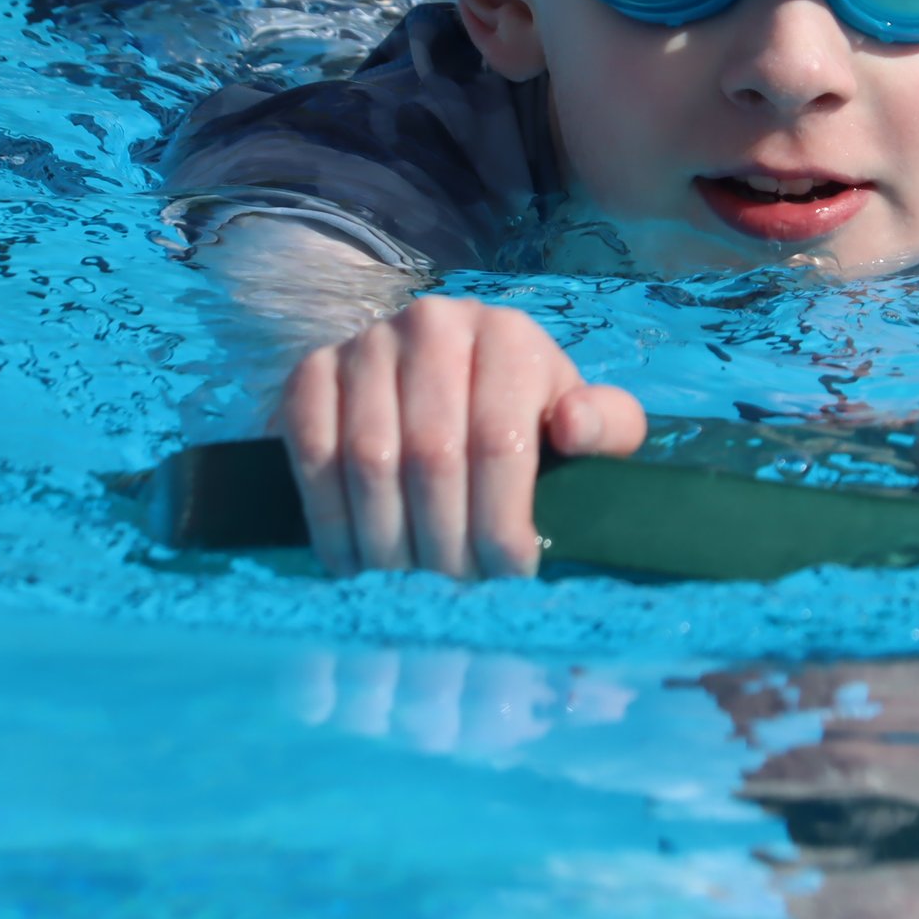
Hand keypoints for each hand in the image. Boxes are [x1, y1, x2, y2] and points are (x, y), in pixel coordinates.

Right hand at [278, 296, 645, 577]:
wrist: (449, 384)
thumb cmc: (528, 420)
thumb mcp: (583, 422)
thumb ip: (608, 427)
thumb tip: (574, 425)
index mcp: (508, 336)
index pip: (499, 444)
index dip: (501, 524)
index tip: (507, 579)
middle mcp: (433, 324)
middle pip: (432, 457)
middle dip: (444, 544)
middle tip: (454, 593)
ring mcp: (365, 343)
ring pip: (369, 460)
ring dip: (387, 541)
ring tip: (408, 585)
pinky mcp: (310, 370)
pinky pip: (310, 453)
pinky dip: (330, 520)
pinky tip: (354, 562)